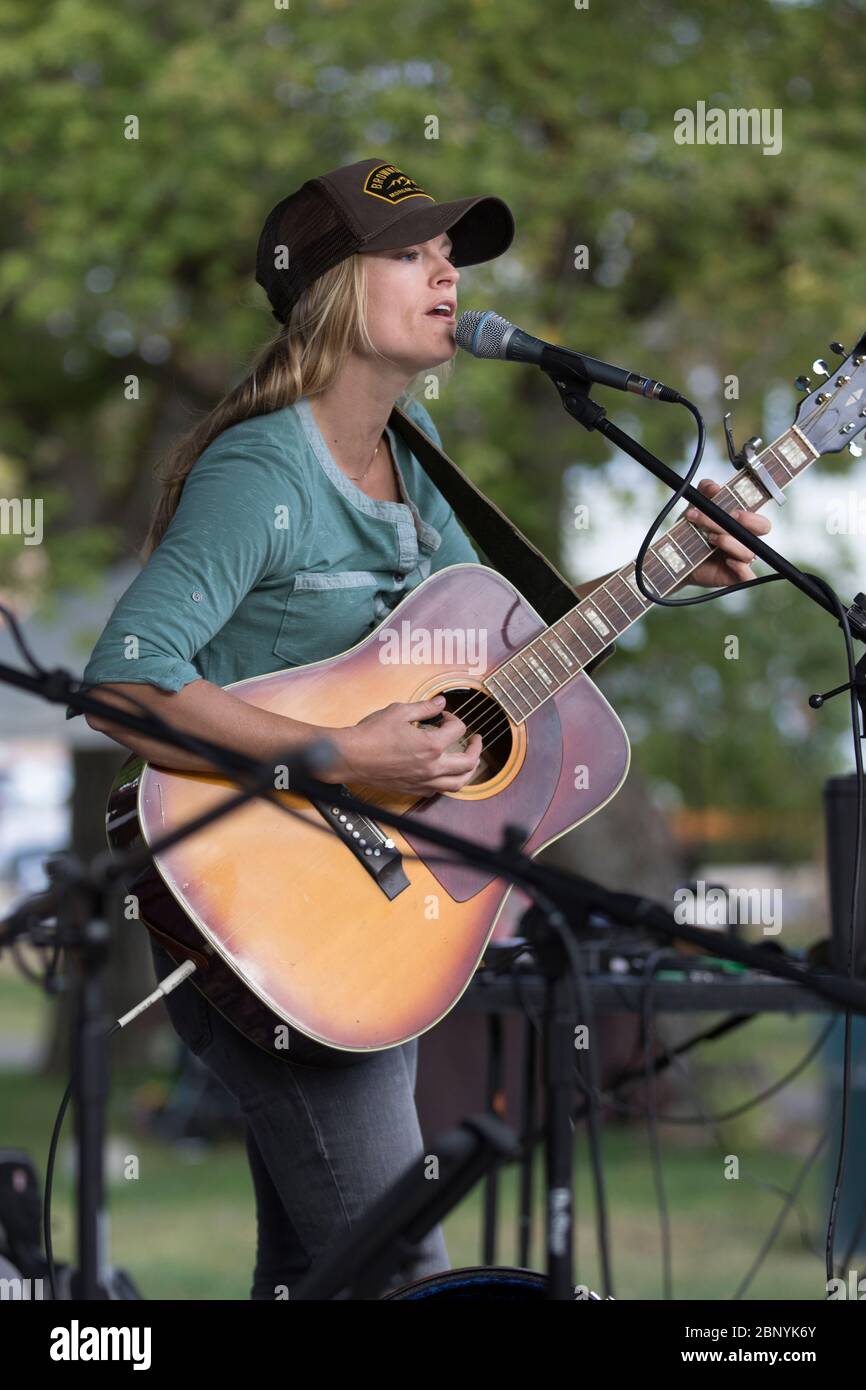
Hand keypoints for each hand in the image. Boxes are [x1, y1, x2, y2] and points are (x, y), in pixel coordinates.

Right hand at [326, 696, 482, 794]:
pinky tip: (445, 773)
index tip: (444, 715)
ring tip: (469, 762)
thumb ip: (424, 707)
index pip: (457, 730)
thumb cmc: (370, 735)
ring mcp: (423, 781)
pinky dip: (448, 782)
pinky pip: (439, 790)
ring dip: (468, 772)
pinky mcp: (413, 790)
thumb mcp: (399, 712)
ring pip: (458, 783)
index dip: (453, 718)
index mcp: (431, 746)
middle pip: (468, 762)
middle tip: (476, 740)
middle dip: (476, 748)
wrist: (349, 757)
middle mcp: (431, 767)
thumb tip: (440, 703)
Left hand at [677, 478, 771, 588]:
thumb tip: (714, 486)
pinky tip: (726, 560)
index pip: (759, 519)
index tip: (734, 510)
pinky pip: (748, 576)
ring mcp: (741, 559)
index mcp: (741, 524)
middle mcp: (744, 541)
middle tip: (727, 517)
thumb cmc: (691, 532)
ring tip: (708, 538)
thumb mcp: (694, 508)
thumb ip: (704, 492)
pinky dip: (741, 569)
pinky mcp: (734, 576)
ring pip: (748, 552)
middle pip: (762, 530)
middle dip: (747, 522)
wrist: (675, 558)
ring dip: (728, 541)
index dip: (753, 514)